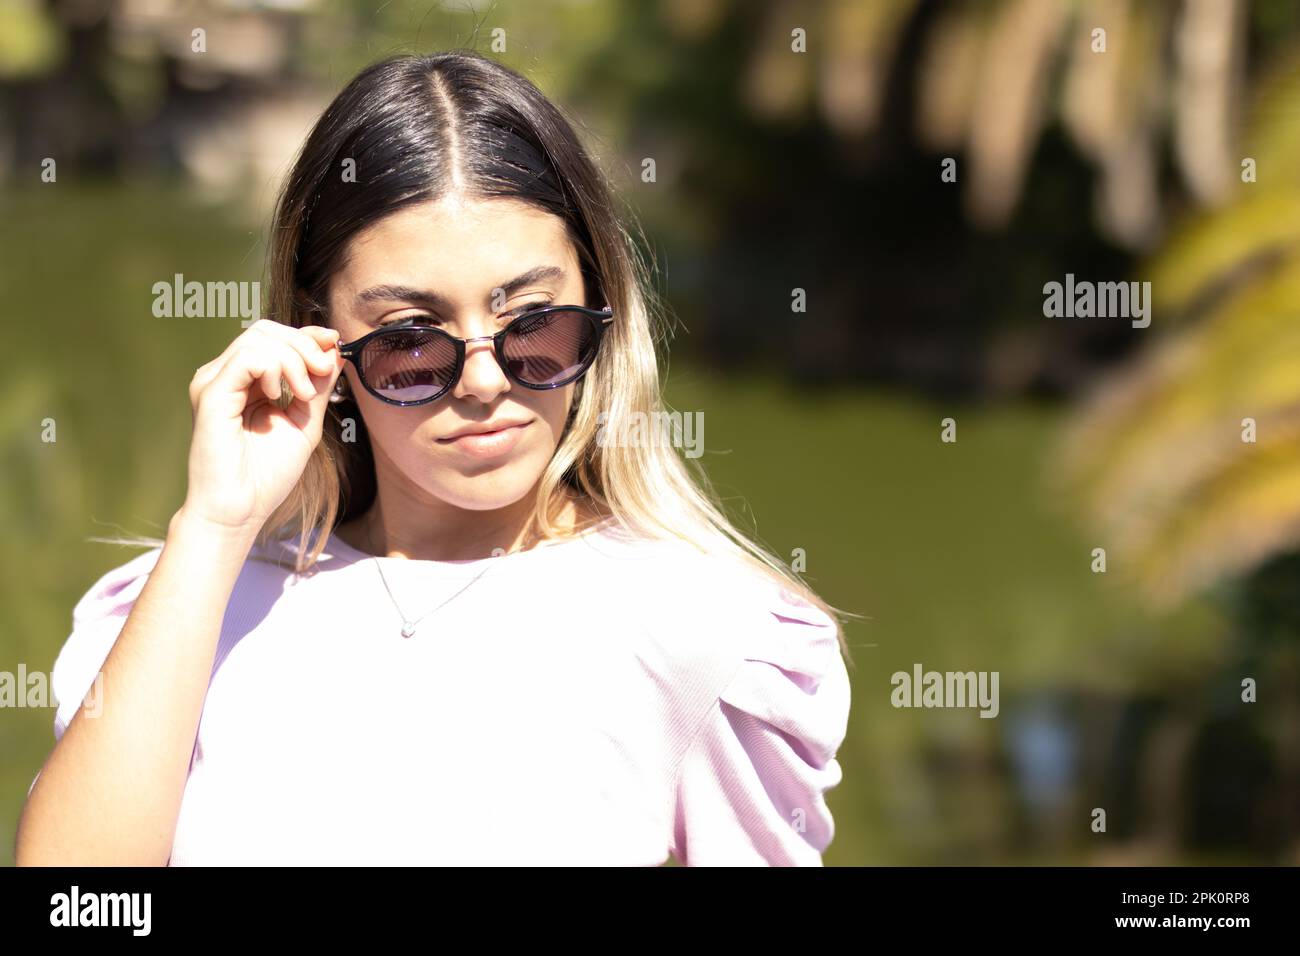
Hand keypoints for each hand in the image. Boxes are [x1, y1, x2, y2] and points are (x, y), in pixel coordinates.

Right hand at [181, 320, 343, 532]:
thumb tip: (334, 351)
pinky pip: (248, 358)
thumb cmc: (267, 476)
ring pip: (257, 338)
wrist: (240, 509)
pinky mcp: (211, 393)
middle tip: (322, 372)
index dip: (307, 334)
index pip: (273, 337)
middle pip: (265, 330)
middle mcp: (225, 377)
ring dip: (293, 359)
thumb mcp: (304, 423)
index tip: (334, 342)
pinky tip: (280, 395)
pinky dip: (274, 368)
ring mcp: (215, 382)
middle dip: (303, 344)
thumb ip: (317, 387)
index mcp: (245, 382)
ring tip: (301, 395)